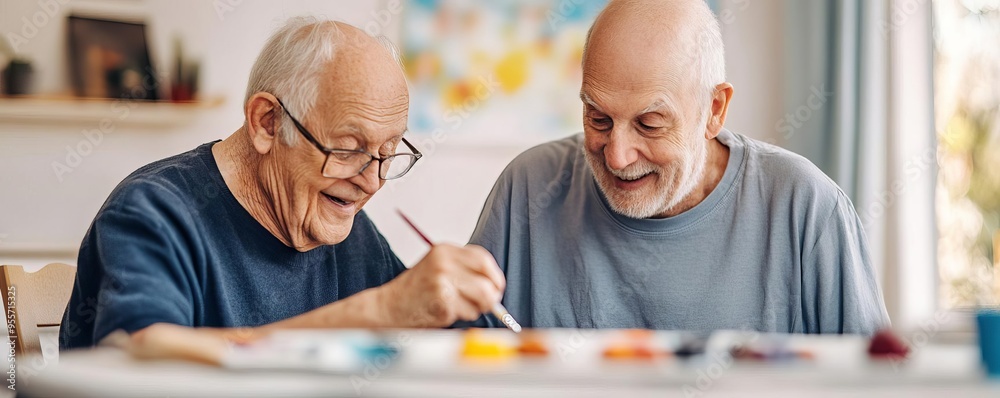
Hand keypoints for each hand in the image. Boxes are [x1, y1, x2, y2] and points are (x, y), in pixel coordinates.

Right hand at [377, 244, 504, 327]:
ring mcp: (443, 282)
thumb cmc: (415, 291)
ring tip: (459, 307)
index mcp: (444, 250)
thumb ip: (463, 269)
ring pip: (483, 298)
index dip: (494, 276)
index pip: (483, 259)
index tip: (495, 287)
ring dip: (477, 308)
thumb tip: (496, 284)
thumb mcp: (437, 268)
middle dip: (491, 296)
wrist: (388, 307)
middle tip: (484, 304)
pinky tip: (446, 313)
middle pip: (488, 280)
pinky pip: (469, 313)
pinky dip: (463, 317)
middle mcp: (444, 262)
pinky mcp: (443, 302)